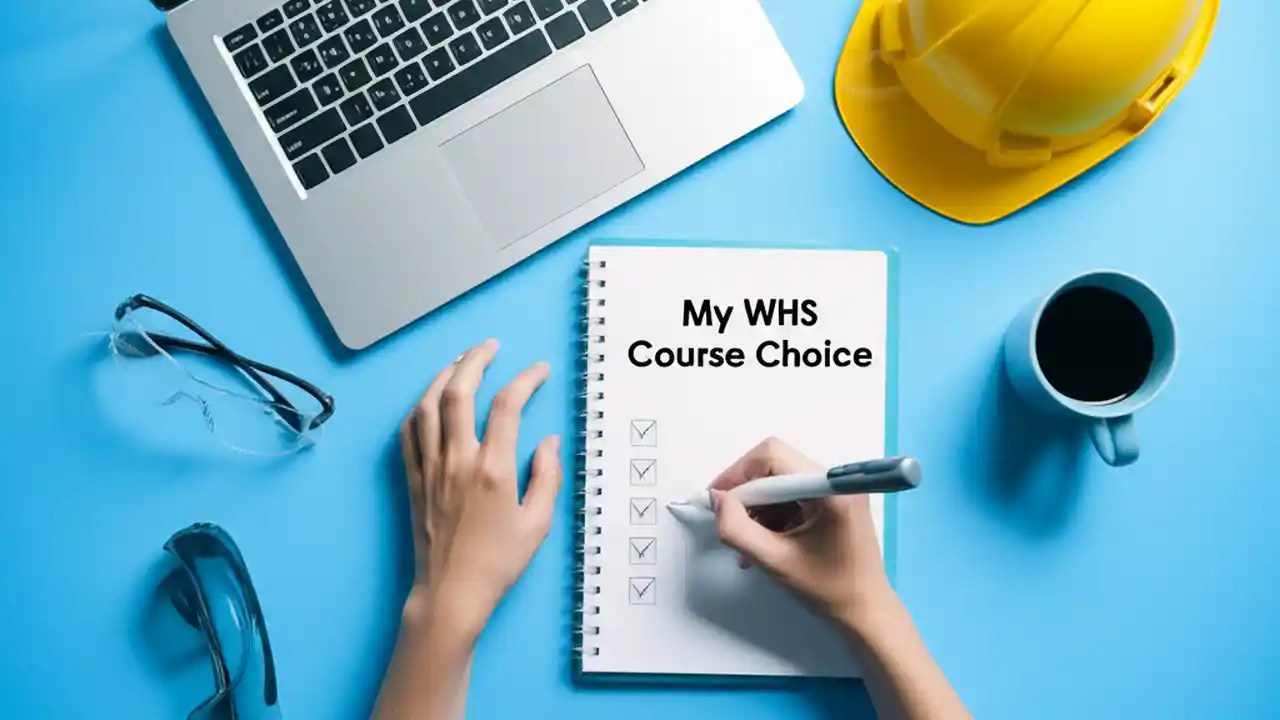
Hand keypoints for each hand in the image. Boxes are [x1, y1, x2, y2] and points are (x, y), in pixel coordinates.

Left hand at [399, 339, 562, 635]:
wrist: (451, 593)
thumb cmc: (498, 563)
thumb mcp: (537, 523)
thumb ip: (547, 476)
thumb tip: (547, 441)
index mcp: (492, 469)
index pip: (508, 405)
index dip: (526, 379)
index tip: (539, 370)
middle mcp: (457, 460)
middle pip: (459, 392)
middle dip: (475, 359)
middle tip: (490, 346)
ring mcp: (430, 468)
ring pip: (427, 406)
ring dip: (443, 376)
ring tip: (460, 362)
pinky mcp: (412, 480)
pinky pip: (407, 433)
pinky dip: (417, 408)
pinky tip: (429, 400)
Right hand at [711, 438, 895, 630]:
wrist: (866, 611)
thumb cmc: (826, 589)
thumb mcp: (773, 561)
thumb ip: (737, 529)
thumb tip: (717, 499)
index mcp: (829, 488)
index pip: (772, 456)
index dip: (738, 474)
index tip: (717, 502)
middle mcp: (835, 479)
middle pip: (775, 464)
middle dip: (747, 493)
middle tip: (731, 522)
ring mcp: (836, 488)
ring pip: (780, 480)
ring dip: (758, 507)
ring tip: (749, 542)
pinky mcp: (833, 501)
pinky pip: (792, 495)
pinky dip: (772, 514)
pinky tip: (764, 542)